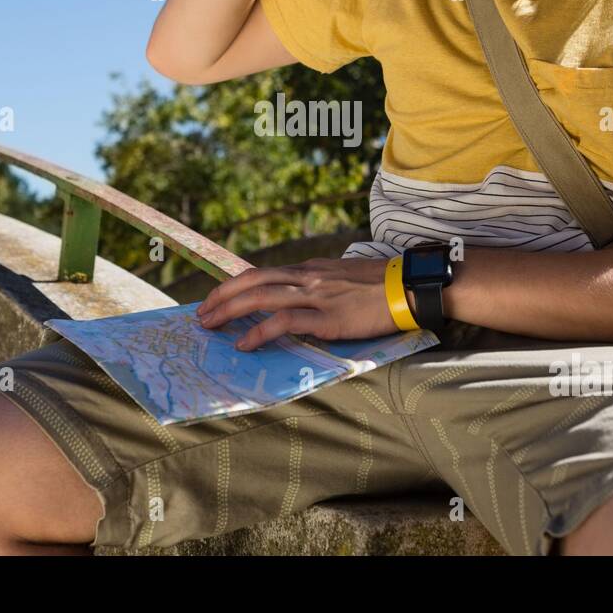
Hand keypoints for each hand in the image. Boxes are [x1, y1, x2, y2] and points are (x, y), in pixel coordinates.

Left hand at [196, 257, 399, 350]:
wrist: (410, 287)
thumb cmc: (382, 286)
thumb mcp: (342, 278)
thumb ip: (319, 286)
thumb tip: (301, 300)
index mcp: (310, 269)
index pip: (263, 273)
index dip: (235, 285)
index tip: (217, 298)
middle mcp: (308, 277)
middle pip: (253, 281)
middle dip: (222, 297)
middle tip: (202, 314)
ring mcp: (316, 296)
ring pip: (261, 298)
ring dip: (229, 311)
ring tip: (210, 326)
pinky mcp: (327, 317)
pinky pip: (284, 322)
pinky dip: (259, 332)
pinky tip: (245, 343)